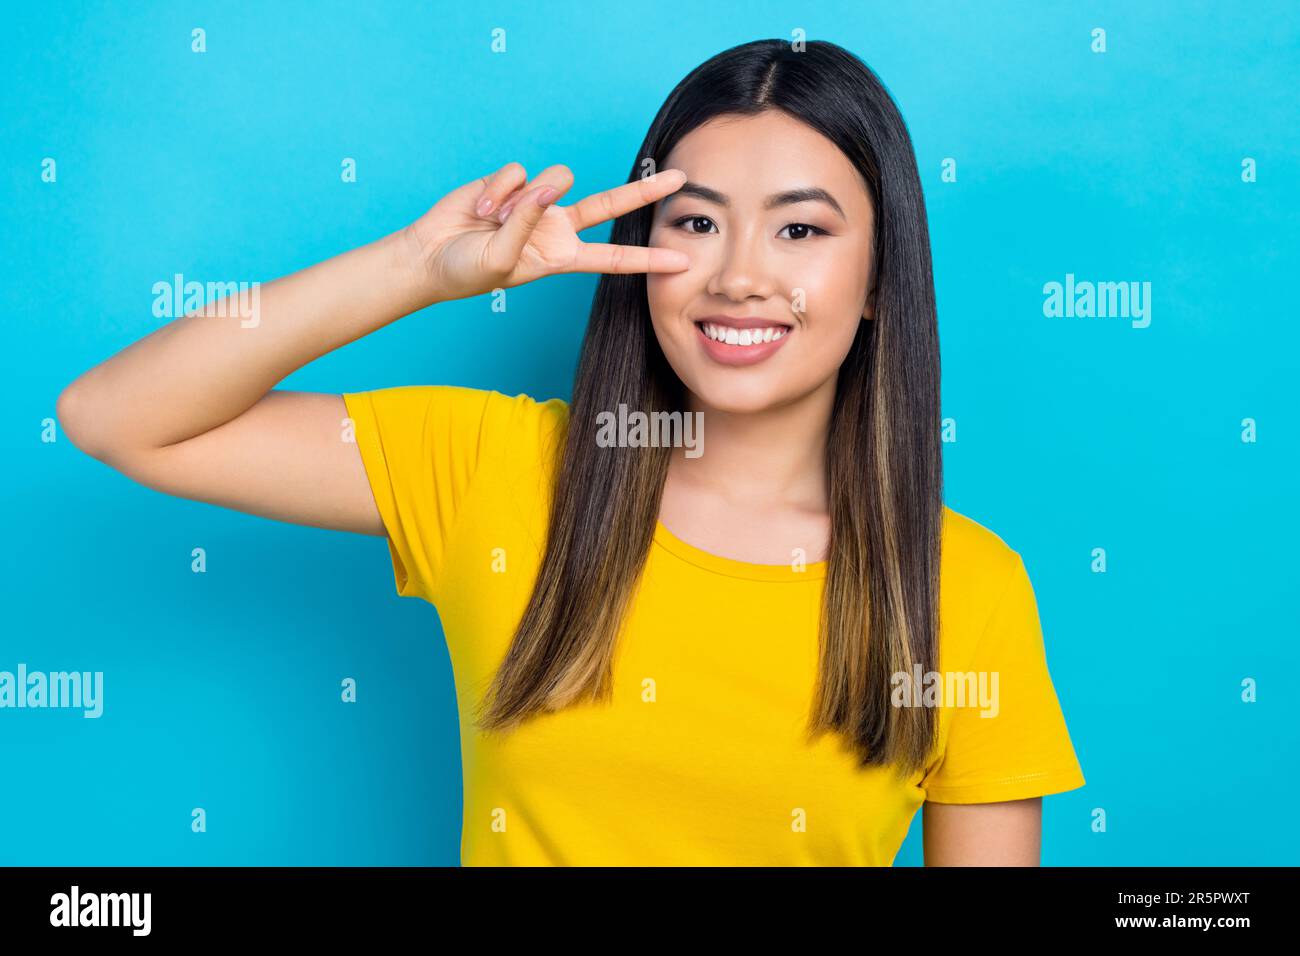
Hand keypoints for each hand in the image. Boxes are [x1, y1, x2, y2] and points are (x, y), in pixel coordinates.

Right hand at [401, 162, 690, 302]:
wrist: (430, 255)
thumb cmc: (466, 270)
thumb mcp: (501, 259)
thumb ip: (526, 223)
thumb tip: (546, 185)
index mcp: (561, 257)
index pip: (612, 259)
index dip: (647, 259)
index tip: (681, 260)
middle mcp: (557, 226)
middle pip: (611, 204)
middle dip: (645, 191)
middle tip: (681, 178)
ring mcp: (537, 201)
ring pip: (558, 177)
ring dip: (525, 198)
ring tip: (493, 220)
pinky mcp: (514, 181)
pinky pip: (519, 172)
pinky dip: (498, 191)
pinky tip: (479, 209)